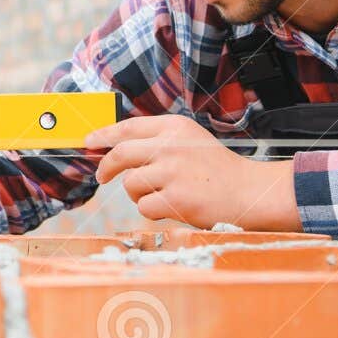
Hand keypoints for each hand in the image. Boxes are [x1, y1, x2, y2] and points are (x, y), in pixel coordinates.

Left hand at [86, 114, 300, 230]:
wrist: (248, 192)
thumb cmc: (216, 169)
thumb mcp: (189, 141)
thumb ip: (157, 140)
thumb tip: (115, 147)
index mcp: (174, 127)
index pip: (128, 127)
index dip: (104, 135)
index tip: (89, 141)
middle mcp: (171, 145)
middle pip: (121, 154)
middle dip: (106, 167)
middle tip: (103, 176)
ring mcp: (172, 172)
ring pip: (130, 184)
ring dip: (139, 193)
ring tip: (163, 194)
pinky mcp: (175, 198)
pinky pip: (143, 206)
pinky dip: (152, 210)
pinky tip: (173, 206)